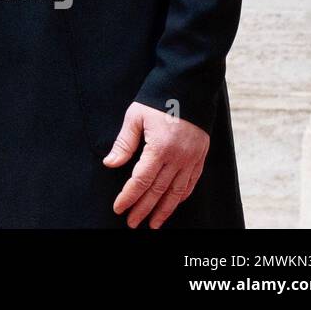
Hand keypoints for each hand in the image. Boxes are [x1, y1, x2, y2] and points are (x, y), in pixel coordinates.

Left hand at [105, 100, 210, 227]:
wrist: (188, 86)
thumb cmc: (158, 98)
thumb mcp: (135, 116)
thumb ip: (124, 143)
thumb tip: (110, 164)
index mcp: (160, 148)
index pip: (141, 180)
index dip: (129, 196)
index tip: (119, 208)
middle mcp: (178, 157)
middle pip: (158, 191)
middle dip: (143, 209)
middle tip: (132, 223)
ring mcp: (191, 159)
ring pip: (177, 192)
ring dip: (164, 210)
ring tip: (153, 223)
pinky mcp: (200, 157)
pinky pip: (191, 183)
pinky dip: (180, 197)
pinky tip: (172, 205)